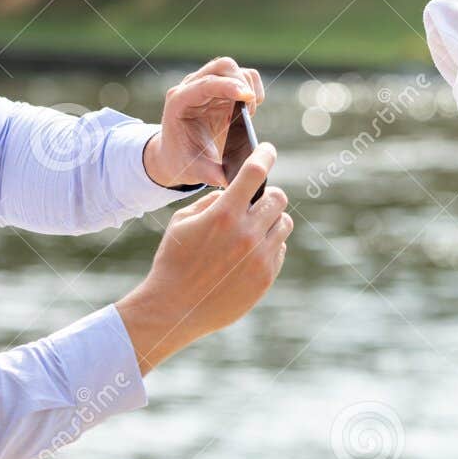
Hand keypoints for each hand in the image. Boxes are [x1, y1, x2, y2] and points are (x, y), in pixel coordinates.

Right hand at [116, 142, 291, 374]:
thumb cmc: (174, 260)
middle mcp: (247, 234)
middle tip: (259, 199)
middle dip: (268, 194)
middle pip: (278, 198)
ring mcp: (259, 257)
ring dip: (272, 220)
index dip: (264, 155)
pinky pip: (279, 249)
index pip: (255, 173)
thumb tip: (234, 191)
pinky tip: (249, 252)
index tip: (267, 150)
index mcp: (224, 214)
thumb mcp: (183, 222)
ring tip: (254, 227)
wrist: (175, 308)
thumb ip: (212, 201)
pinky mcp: (266, 277)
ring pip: (283, 224)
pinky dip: (269, 245)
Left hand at [143, 57, 265, 187]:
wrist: (177, 154)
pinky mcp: (221, 89)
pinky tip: (248, 109)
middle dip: (241, 83)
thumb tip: (228, 179)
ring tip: (247, 113)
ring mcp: (206, 85)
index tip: (248, 98)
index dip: (228, 87)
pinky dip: (252, 89)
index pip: (206, 84)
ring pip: (233, 69)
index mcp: (179, 102)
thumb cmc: (183, 161)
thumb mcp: (193, 170)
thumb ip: (209, 173)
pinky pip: (242, 78)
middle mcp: (191, 88)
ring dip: (247, 86)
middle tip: (249, 111)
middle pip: (222, 67)